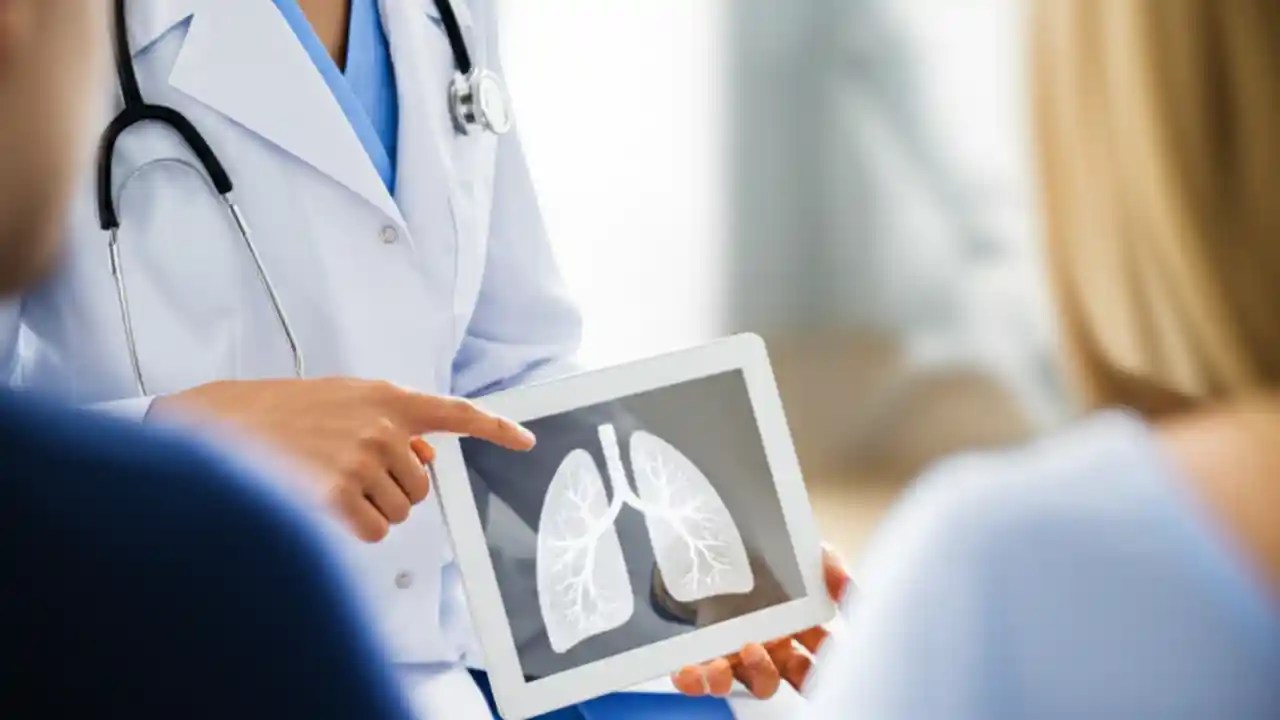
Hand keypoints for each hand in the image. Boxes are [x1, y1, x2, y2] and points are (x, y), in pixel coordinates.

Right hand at [150, 378, 534, 541]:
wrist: (216, 427)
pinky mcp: (338, 494)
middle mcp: (382, 427)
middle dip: (391, 489)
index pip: (457, 413)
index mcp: (386, 398)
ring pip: (398, 512)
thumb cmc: (278, 414)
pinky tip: (321, 504)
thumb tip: (425, 454)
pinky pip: (373, 531)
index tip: (525, 440)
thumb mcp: (340, 401)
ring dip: (369, 509)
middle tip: (347, 474)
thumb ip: (388, 422)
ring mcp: (361, 460)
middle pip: (420, 486)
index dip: (496, 428)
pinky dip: (352, 528)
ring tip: (326, 483)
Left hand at [670, 546, 850, 698]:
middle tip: (773, 652)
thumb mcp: (802, 552)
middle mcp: (767, 648)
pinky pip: (696, 677)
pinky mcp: (700, 650)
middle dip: (778, 674)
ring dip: (742, 676)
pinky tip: (690, 670)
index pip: (814, 666)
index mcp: (795, 632)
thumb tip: (849, 587)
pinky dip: (694, 680)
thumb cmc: (766, 552)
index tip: (825, 654)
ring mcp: (733, 651)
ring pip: (739, 682)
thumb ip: (829, 567)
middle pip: (778, 679)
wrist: (714, 535)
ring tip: (740, 653)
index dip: (823, 669)